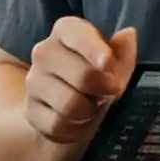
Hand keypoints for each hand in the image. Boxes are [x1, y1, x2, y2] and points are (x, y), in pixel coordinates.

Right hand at [26, 17, 136, 144]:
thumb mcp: (115, 62)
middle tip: (111, 92)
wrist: (67, 107)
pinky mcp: (31, 111)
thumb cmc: (97, 76)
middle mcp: (44, 51)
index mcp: (66, 31)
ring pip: (70, 104)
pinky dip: (75, 129)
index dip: (95, 49)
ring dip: (89, 111)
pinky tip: (79, 122)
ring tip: (93, 107)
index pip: (76, 33)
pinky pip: (58, 125)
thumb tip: (128, 35)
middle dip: (103, 88)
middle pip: (81, 75)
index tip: (108, 64)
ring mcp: (34, 81)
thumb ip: (123, 50)